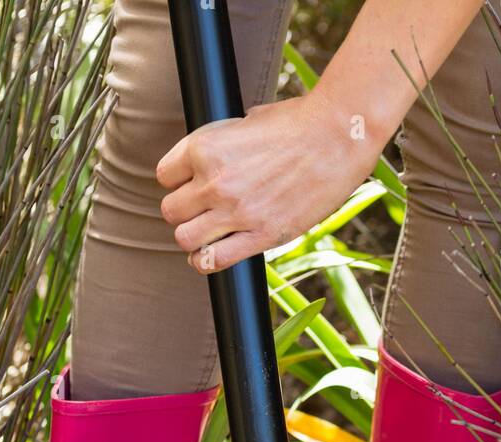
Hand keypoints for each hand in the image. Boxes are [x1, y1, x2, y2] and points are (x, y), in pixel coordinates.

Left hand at [157, 91, 380, 273]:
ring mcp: (237, 212)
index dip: (177, 182)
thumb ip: (223, 144)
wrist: (335, 138)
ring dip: (192, 239)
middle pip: (171, 211)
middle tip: (199, 211)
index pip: (164, 176)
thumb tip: (214, 157)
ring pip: (186, 239)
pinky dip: (206, 262)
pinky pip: (215, 260)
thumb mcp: (246, 122)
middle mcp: (215, 182)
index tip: (189, 186)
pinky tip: (210, 256)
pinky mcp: (261, 236)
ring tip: (205, 234)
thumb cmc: (298, 124)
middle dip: (183, 212)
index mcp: (206, 148)